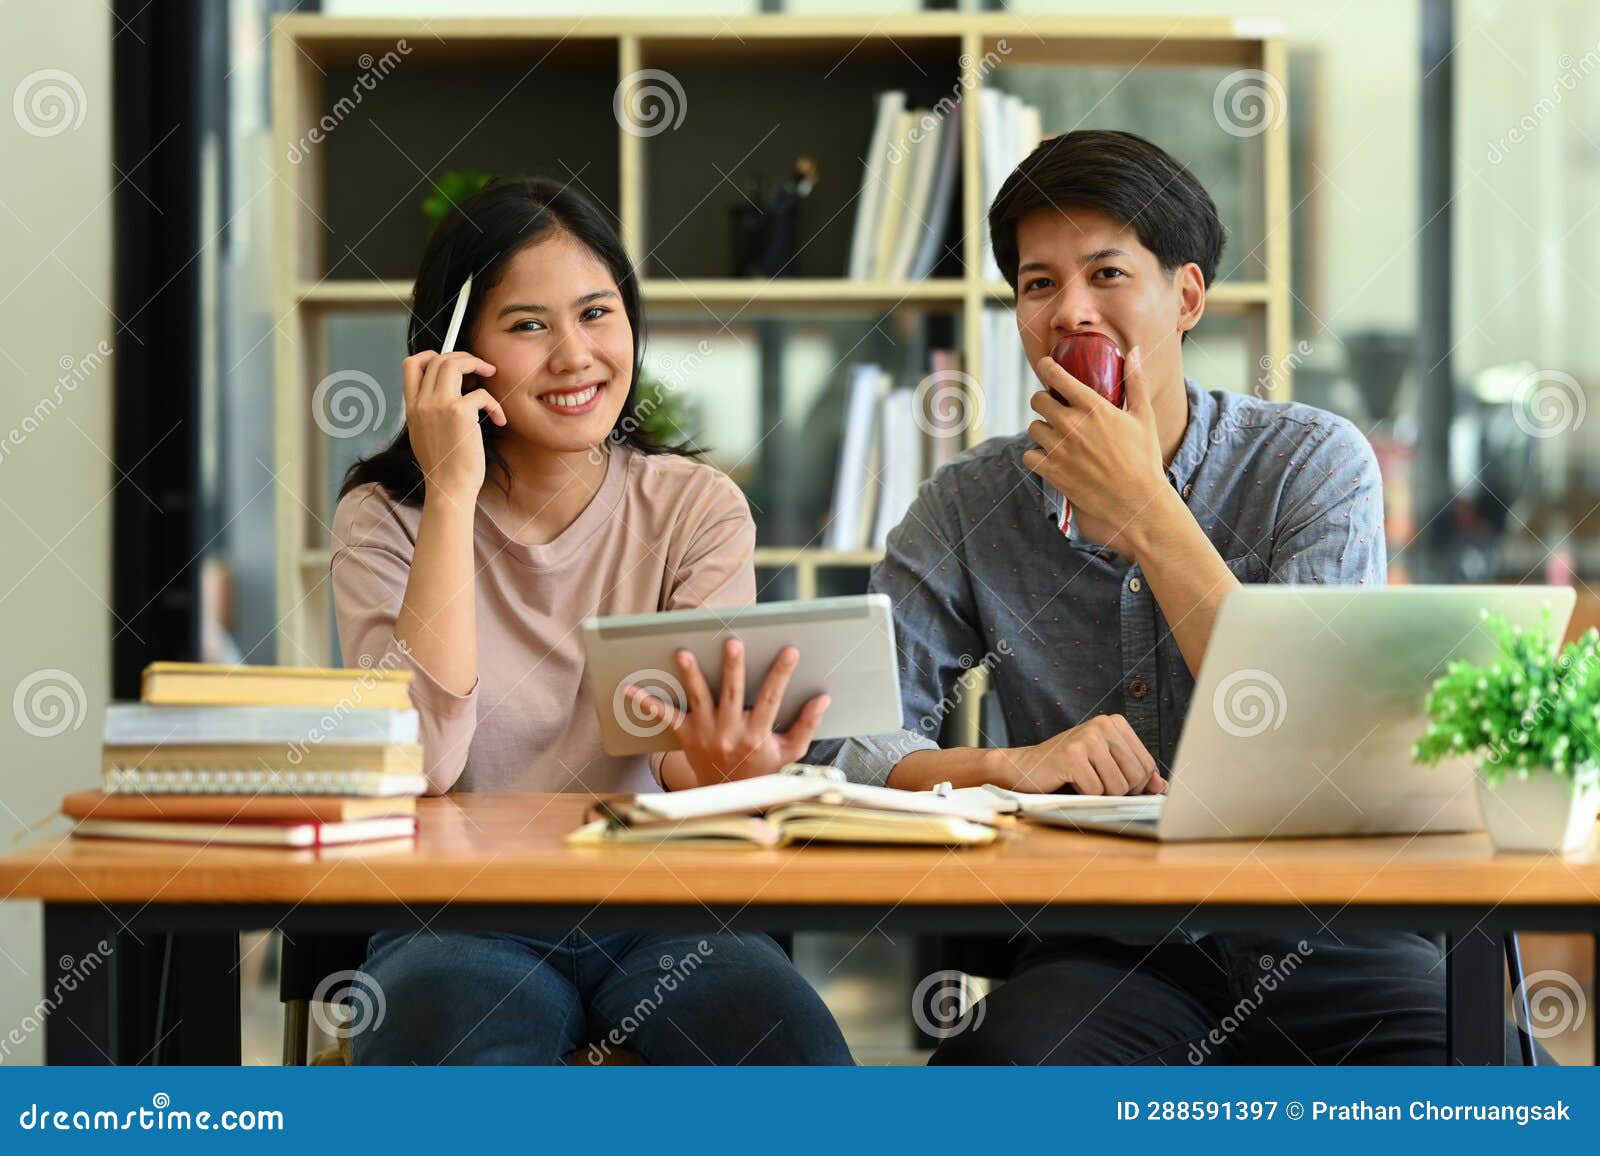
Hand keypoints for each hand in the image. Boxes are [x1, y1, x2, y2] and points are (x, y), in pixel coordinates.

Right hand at [402, 349, 505, 504]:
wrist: (449, 488)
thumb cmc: (444, 466)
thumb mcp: (424, 434)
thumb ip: (428, 410)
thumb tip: (445, 391)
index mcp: (412, 408)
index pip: (411, 365)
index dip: (431, 355)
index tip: (450, 360)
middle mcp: (422, 403)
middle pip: (438, 359)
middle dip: (463, 356)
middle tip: (481, 367)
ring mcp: (438, 405)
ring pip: (454, 363)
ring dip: (477, 364)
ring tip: (491, 374)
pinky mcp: (459, 412)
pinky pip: (481, 393)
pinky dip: (495, 404)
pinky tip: (499, 419)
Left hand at [623, 640, 830, 783]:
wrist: (729, 799)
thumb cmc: (763, 770)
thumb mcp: (790, 753)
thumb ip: (807, 725)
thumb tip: (823, 698)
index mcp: (758, 736)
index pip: (773, 699)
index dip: (781, 674)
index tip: (791, 650)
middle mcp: (731, 734)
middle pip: (732, 695)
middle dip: (733, 669)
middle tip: (733, 643)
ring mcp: (706, 735)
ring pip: (698, 700)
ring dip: (691, 676)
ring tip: (683, 653)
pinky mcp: (687, 737)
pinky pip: (666, 717)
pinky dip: (646, 703)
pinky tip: (629, 688)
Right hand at [999, 714, 1165, 795]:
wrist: (1024, 767)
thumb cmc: (1067, 767)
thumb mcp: (1105, 765)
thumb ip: (1135, 772)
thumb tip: (1163, 786)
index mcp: (1115, 723)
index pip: (1148, 764)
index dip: (1137, 784)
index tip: (1117, 784)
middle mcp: (1103, 725)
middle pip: (1137, 776)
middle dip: (1121, 791)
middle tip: (1097, 785)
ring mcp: (1087, 738)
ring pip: (1118, 786)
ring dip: (1101, 794)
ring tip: (1083, 782)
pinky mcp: (1072, 756)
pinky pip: (1096, 791)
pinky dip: (1084, 795)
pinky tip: (1070, 782)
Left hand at [1021, 344, 1164, 553]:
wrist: (1137, 501)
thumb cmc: (1144, 458)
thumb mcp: (1144, 416)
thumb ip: (1135, 382)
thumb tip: (1135, 350)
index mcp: (1093, 407)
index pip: (1056, 376)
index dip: (1047, 367)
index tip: (1046, 366)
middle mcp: (1072, 425)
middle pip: (1037, 401)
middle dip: (1044, 402)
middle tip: (1054, 409)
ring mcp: (1059, 449)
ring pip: (1032, 428)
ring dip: (1042, 430)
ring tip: (1056, 436)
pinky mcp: (1052, 472)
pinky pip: (1028, 456)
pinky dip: (1036, 457)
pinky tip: (1049, 458)